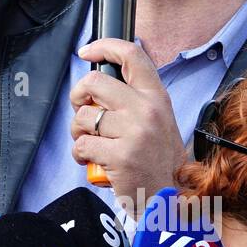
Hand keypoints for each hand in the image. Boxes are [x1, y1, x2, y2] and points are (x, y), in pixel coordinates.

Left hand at [69, 38, 187, 207]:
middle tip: (84, 113)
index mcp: (157, 98)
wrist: (168, 200)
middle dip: (78, 97)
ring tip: (92, 143)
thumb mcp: (157, 121)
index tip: (87, 51)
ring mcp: (134, 132)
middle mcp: (147, 110)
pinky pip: (81, 144)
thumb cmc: (157, 161)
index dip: (105, 46)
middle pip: (94, 82)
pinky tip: (92, 160)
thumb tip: (97, 85)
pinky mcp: (120, 156)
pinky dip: (79, 154)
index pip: (133, 56)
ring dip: (78, 131)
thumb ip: (134, 100)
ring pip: (83, 116)